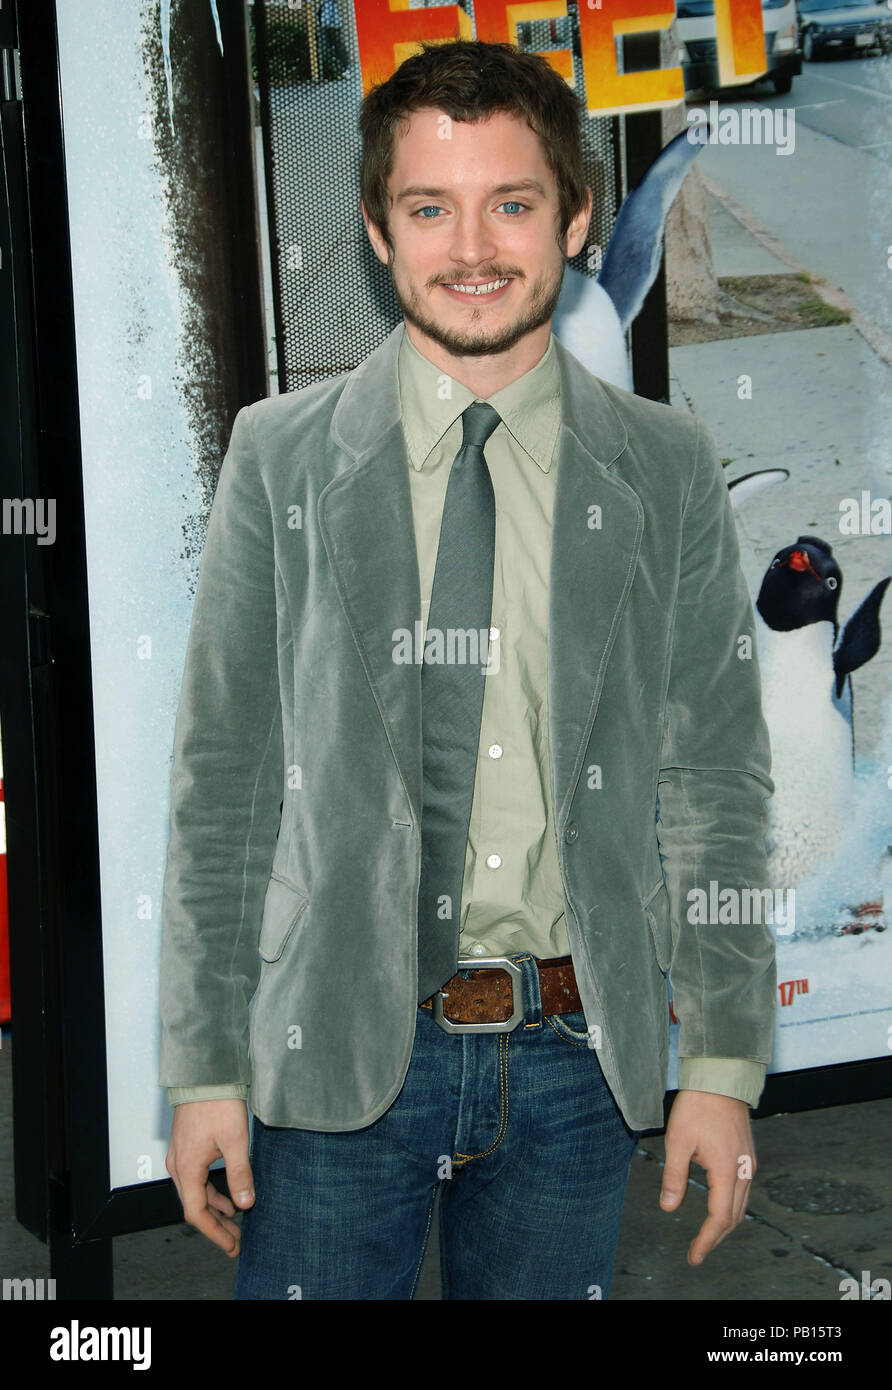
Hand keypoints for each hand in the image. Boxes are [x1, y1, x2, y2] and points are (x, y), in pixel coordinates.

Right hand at [166, 1099, 253, 1257]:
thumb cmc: (218, 1103)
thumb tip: (245, 1204)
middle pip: (194, 1205)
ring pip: (194, 1192)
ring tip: (235, 1221)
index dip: (215, 1233)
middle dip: (216, 1225)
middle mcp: (178, 1165)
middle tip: (236, 1240)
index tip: (232, 1245)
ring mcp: (180, 1156)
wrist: (205, 1075)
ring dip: (214, 1209)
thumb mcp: (235, 1140)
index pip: (197, 1213)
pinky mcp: (186, 1147)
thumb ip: (240, 1174)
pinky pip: (195, 1178)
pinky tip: (226, 1196)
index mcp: (187, 1168)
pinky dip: (210, 1192)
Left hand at [659, 1089, 754, 1265]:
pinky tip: (719, 1206)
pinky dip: (731, 1206)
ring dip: (725, 1224)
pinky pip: (743, 1190)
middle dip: (716, 1238)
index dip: (706, 1241)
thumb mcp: (678, 1141)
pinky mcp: (747, 1154)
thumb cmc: (698, 1106)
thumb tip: (668, 1207)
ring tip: (707, 1236)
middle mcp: (744, 1171)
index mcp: (727, 1172)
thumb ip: (674, 1176)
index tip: (693, 1257)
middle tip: (698, 1252)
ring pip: (741, 1205)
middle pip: (734, 1217)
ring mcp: (748, 1162)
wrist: (721, 1077)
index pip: (719, 1218)